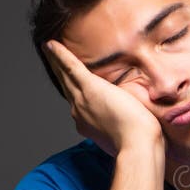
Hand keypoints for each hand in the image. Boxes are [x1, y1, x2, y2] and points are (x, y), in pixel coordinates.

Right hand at [44, 40, 163, 156]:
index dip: (74, 92)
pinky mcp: (90, 88)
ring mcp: (83, 100)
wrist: (138, 144)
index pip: (80, 103)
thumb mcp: (127, 133)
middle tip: (51, 59)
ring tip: (49, 49)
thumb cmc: (140, 142)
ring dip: (56, 61)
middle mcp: (80, 112)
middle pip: (67, 87)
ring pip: (66, 76)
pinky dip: (60, 56)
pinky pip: (71, 68)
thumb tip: (134, 122)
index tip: (71, 84)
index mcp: (89, 123)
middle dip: (59, 73)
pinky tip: (51, 45)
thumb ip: (123, 126)